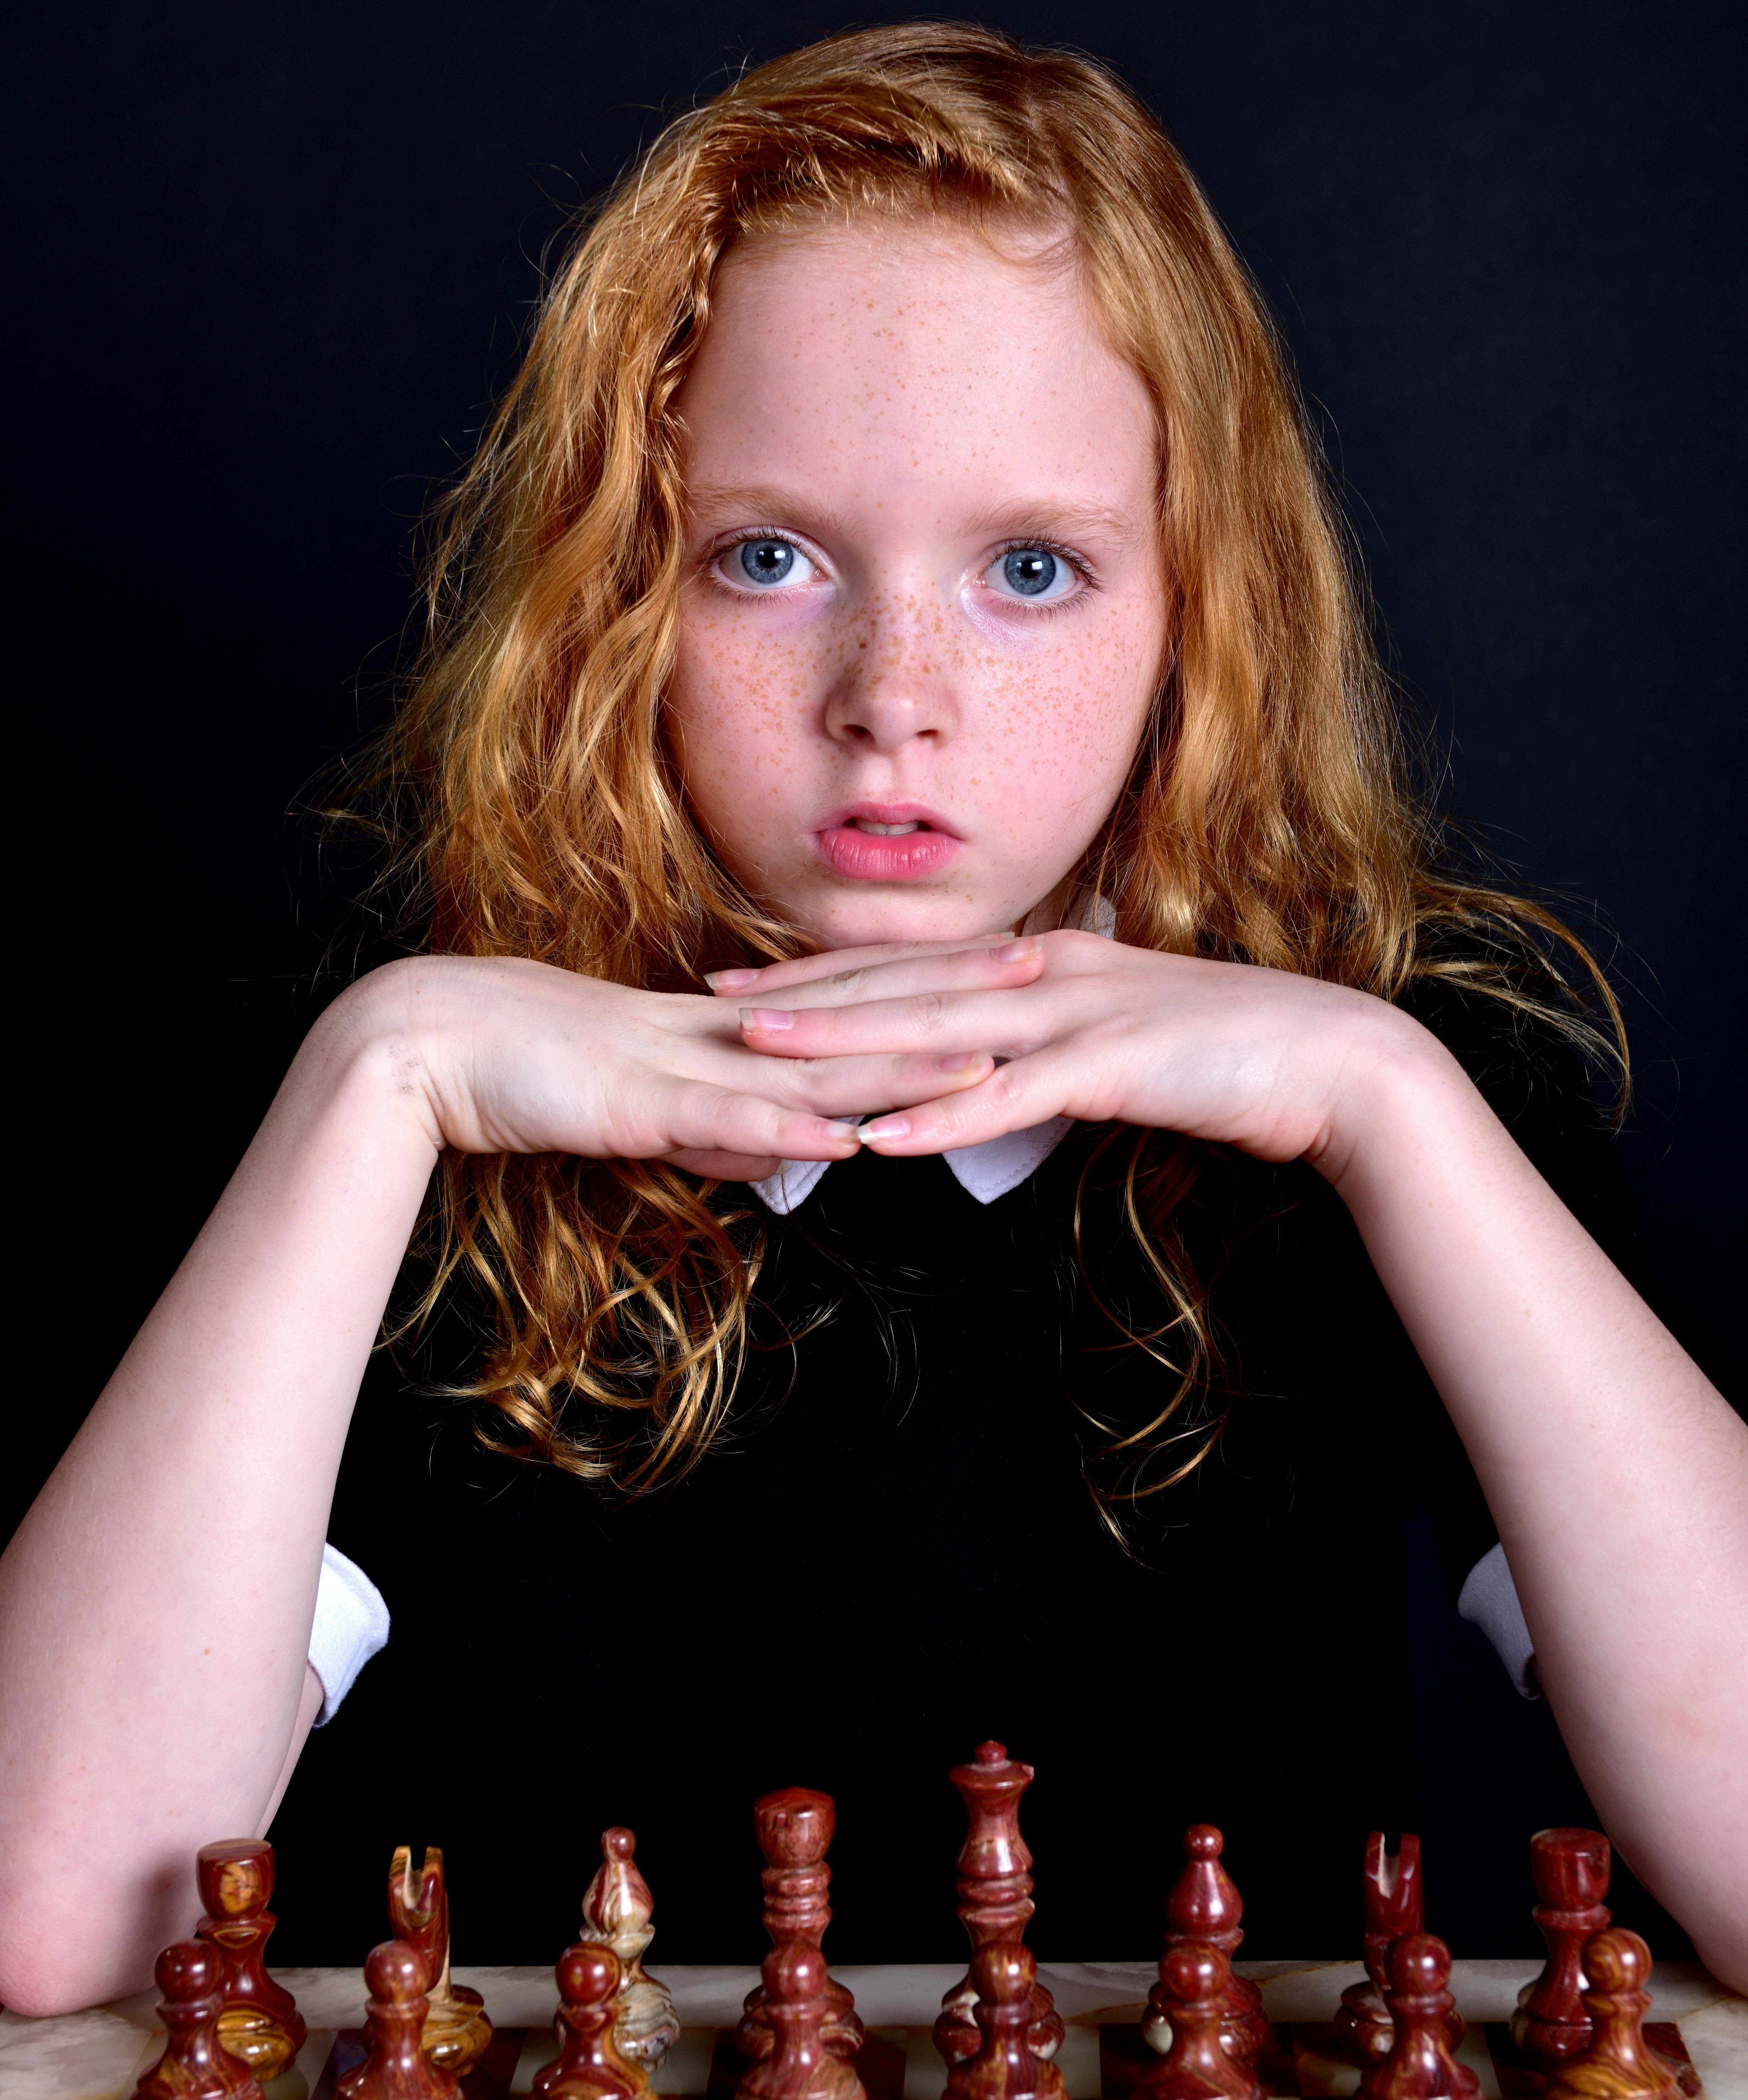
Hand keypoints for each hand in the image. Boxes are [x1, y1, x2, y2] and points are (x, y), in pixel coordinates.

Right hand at [350, 952, 1003, 1182]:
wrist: (433, 1048)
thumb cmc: (531, 1071)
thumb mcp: (648, 1113)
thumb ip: (719, 1133)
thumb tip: (782, 1156)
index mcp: (730, 1032)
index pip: (860, 1002)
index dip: (942, 980)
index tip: (1018, 958)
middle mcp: (725, 1038)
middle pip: (865, 1016)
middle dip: (961, 996)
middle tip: (1053, 966)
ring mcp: (685, 1068)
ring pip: (818, 1069)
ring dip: (903, 1065)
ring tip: (991, 1056)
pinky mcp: (641, 1107)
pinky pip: (726, 1123)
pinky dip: (788, 1132)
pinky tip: (848, 1138)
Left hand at [716, 930, 1435, 1176]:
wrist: (1326, 1058)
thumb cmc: (1224, 1052)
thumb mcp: (1117, 1036)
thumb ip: (1051, 1043)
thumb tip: (998, 1061)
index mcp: (1044, 962)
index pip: (913, 964)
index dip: (827, 971)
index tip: (753, 978)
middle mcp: (1044, 975)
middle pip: (901, 985)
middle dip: (803, 995)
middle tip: (717, 1003)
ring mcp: (1075, 1017)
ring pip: (934, 1031)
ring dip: (843, 1043)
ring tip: (762, 1053)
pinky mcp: (1108, 1068)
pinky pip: (1007, 1097)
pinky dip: (939, 1117)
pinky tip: (880, 1137)